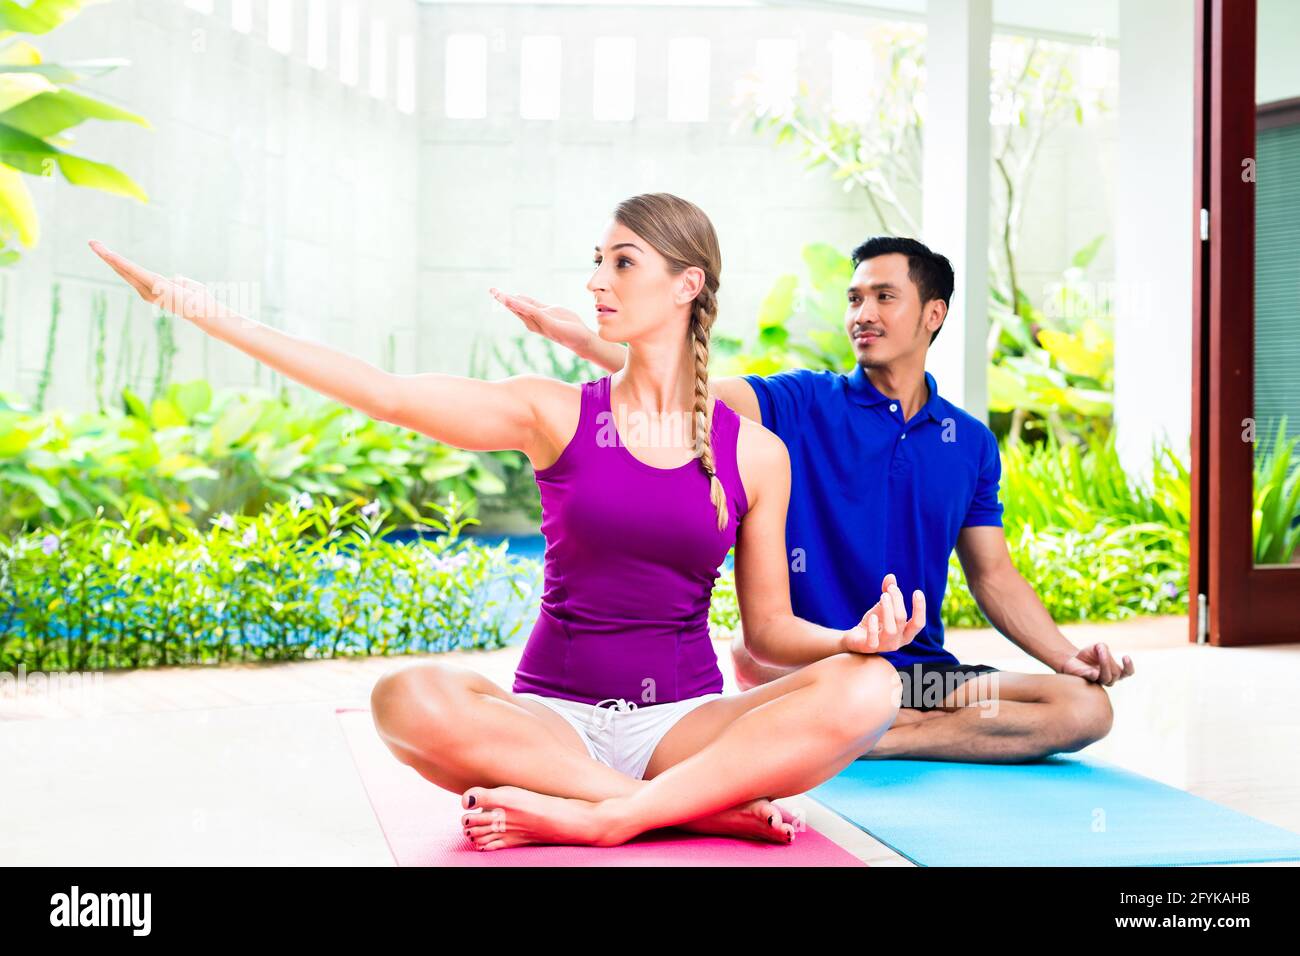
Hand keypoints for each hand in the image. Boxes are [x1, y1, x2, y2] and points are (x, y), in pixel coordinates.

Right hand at [88, 240, 226, 323]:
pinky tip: (110, 255)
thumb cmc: (200, 302)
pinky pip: (136, 272)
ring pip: (125, 270)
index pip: (132, 274)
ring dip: (109, 257)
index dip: (118, 263)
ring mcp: (150, 289)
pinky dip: (122, 263)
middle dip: (106, 257)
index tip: (106, 252)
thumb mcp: (188, 287)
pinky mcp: (156, 285)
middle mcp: (148, 292)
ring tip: (94, 244)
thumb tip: (174, 279)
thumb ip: (178, 281)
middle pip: (123, 271)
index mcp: (153, 291)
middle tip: (91, 243)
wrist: (208, 312)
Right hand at [489, 289, 594, 356]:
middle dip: (503, 299)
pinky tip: (512, 299)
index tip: (494, 291)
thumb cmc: (568, 325)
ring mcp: (540, 323)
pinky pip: (531, 311)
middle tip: (490, 290)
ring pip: (521, 309)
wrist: (582, 339)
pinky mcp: (547, 323)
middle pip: (516, 308)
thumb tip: (523, 300)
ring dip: (509, 301)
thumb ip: (537, 306)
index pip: (519, 304)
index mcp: (535, 317)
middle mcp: (534, 322)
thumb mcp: (552, 310)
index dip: (506, 298)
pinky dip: (521, 305)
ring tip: (497, 293)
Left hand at [843, 573, 925, 653]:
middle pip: (901, 619)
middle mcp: (897, 642)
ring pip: (890, 629)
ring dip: (887, 609)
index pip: (919, 623)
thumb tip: (890, 576)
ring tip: (883, 595)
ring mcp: (884, 646)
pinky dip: (873, 627)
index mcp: (906, 633)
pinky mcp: (869, 648)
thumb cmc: (874, 623)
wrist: (855, 638)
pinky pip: (873, 640)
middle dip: (897, 600)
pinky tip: (872, 616)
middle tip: (890, 588)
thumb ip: (888, 593)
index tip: (917, 592)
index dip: (920, 608)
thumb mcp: (882, 606)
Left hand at [1060, 642, 1134, 684]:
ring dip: (1105, 664)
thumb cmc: (1088, 654)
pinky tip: (1093, 670)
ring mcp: (1098, 681)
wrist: (1072, 660)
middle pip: (1116, 673)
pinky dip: (1093, 674)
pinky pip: (1093, 678)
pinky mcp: (1087, 680)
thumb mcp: (1097, 646)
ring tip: (1100, 651)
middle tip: (1102, 649)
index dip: (1129, 667)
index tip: (1126, 656)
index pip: (1128, 673)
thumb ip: (1102, 647)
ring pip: (1107, 678)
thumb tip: (1103, 651)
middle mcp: (1108, 678)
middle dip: (1110, 661)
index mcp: (1114, 671)